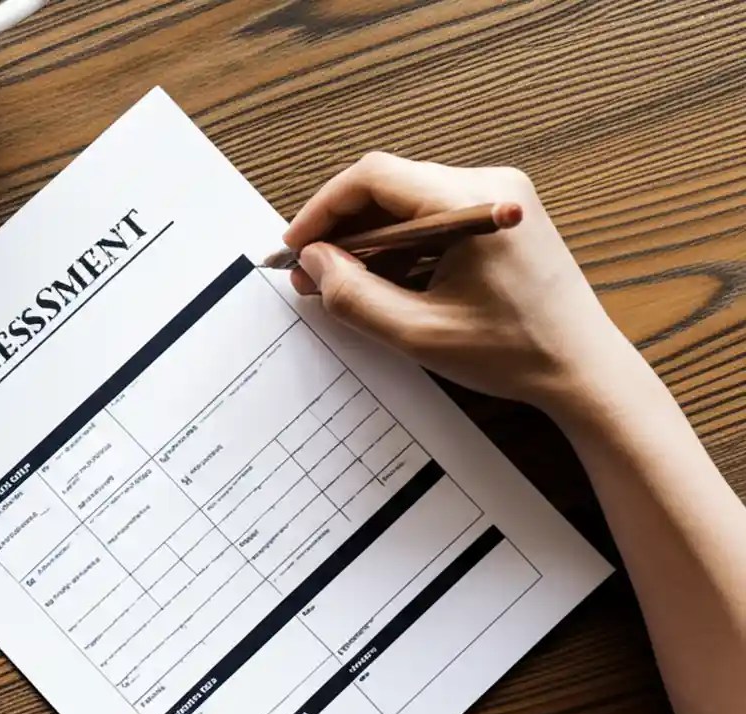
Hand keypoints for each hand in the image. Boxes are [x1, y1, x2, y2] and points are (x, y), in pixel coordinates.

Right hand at [286, 152, 634, 412]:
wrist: (584, 370)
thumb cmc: (516, 353)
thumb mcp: (419, 332)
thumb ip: (354, 296)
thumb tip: (312, 262)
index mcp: (473, 202)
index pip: (374, 177)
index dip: (323, 209)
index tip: (295, 246)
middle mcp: (489, 185)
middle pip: (388, 185)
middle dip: (341, 228)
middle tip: (310, 273)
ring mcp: (499, 198)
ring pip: (407, 200)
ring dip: (368, 239)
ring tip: (339, 283)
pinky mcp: (501, 216)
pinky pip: (432, 215)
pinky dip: (398, 244)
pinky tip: (379, 280)